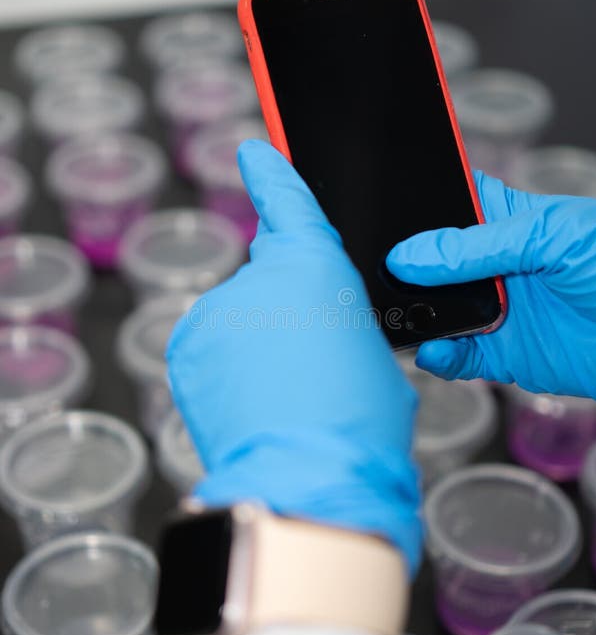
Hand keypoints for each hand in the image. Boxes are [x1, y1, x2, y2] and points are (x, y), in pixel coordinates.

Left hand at [167, 140, 421, 573]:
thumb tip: (311, 325)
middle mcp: (257, 278)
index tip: (255, 152)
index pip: (288, 203)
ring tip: (282, 398)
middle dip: (283, 312)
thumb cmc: (359, 425)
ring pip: (237, 321)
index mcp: (315, 267)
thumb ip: (334, 319)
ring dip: (254, 347)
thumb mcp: (372, 355)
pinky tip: (254, 406)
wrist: (309, 481)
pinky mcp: (185, 349)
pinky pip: (211, 350)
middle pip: (267, 281)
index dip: (272, 173)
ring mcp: (214, 313)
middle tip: (307, 367)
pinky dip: (227, 371)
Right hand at [386, 170, 595, 398]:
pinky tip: (435, 350)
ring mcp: (498, 312)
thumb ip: (479, 245)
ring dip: (416, 314)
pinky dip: (441, 358)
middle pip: (434, 263)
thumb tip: (412, 255)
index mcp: (509, 221)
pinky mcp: (504, 356)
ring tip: (398, 314)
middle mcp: (496, 266)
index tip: (381, 211)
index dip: (419, 205)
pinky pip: (459, 359)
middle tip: (377, 273)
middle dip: (405, 268)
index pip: (453, 204)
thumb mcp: (552, 238)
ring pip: (439, 312)